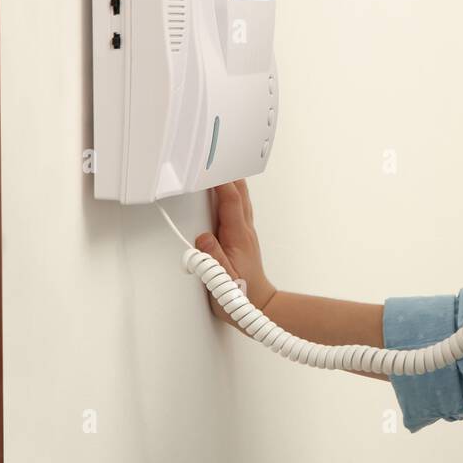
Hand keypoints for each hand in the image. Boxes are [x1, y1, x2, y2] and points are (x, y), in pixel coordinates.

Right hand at [194, 180, 277, 328]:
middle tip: (219, 157)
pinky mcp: (243, 237)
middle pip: (240, 194)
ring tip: (223, 166)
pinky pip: (239, 209)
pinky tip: (228, 193)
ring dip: (233, 182)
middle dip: (230, 174)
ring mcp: (246, 233)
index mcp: (238, 236)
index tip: (212, 168)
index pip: (231, 202)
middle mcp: (245, 231)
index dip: (222, 182)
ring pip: (241, 200)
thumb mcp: (223, 281)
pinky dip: (233, 195)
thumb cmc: (241, 294)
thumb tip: (203, 238)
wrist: (260, 304)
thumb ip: (213, 258)